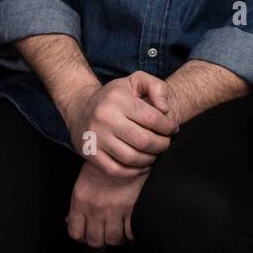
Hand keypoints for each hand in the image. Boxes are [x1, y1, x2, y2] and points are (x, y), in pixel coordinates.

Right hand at [64, 72, 179, 177]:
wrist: (79, 107)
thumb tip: (166, 109)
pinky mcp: (90, 153)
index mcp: (118, 99)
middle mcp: (104, 118)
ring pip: (131, 158)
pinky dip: (134, 171)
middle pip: (143, 141)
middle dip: (162, 145)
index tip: (173, 129)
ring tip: (155, 153)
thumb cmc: (115, 95)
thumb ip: (157, 87)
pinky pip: (117, 170)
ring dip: (150, 159)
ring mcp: (95, 137)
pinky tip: (142, 164)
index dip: (168, 126)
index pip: (152, 118)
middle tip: (166, 143)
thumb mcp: (136, 81)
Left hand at [67, 159, 151, 246]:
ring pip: (113, 239)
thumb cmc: (103, 164)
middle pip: (95, 240)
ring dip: (117, 237)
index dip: (82, 236)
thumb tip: (68, 221)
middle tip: (106, 231)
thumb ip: (77, 203)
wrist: (124, 147)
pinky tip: (132, 224)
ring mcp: (114, 209)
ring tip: (120, 229)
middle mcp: (95, 207)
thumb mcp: (83, 180)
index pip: (75, 232)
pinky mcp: (132, 207)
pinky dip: (132, 232)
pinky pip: (131, 232)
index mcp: (80, 200)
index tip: (89, 232)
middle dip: (100, 239)